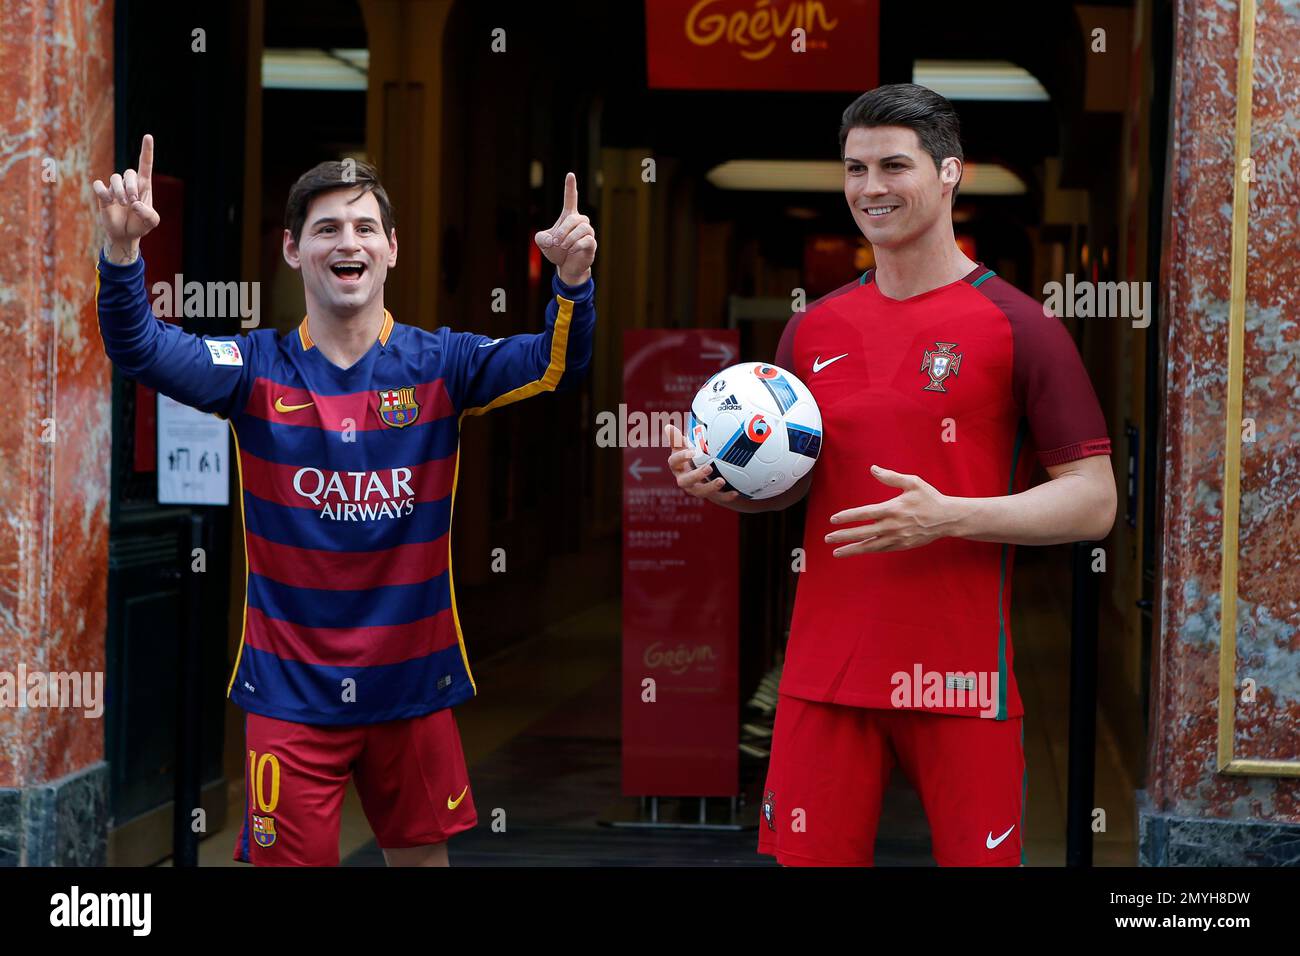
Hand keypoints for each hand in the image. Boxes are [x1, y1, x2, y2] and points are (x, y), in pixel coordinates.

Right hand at [92, 134, 160, 263]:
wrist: (126, 234)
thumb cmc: (141, 225)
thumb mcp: (152, 221)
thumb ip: (148, 214)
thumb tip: (135, 204)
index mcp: (143, 185)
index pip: (145, 164)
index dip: (146, 150)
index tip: (148, 136)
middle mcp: (129, 183)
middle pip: (129, 173)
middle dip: (131, 187)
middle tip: (133, 202)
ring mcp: (115, 188)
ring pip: (114, 178)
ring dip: (119, 191)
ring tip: (123, 204)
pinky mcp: (103, 194)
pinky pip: (99, 185)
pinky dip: (104, 192)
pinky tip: (108, 201)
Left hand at [535, 172, 595, 285]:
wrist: (566, 267)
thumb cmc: (556, 251)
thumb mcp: (543, 242)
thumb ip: (541, 238)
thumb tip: (551, 239)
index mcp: (568, 216)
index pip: (571, 199)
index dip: (570, 187)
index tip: (570, 174)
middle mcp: (580, 222)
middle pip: (573, 218)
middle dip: (563, 230)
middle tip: (555, 242)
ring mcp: (588, 233)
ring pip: (582, 229)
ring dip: (569, 238)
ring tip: (562, 246)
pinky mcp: (592, 244)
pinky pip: (587, 240)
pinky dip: (576, 245)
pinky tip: (571, 250)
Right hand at [664, 423, 739, 504]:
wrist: (703, 475)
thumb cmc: (692, 457)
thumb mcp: (684, 447)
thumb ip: (678, 438)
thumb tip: (667, 426)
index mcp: (678, 467)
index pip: (674, 462)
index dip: (681, 457)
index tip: (692, 452)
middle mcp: (684, 480)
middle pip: (685, 481)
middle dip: (696, 475)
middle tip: (708, 468)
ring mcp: (696, 489)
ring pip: (700, 492)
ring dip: (710, 487)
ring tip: (721, 481)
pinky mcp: (708, 496)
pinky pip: (716, 498)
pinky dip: (725, 496)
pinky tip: (735, 492)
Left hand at [824, 465, 960, 554]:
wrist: (947, 518)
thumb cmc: (929, 498)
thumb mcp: (912, 482)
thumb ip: (891, 477)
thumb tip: (873, 469)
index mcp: (892, 508)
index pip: (864, 514)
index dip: (847, 517)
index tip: (833, 519)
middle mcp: (892, 525)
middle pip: (862, 532)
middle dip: (843, 536)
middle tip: (828, 538)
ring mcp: (896, 538)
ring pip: (869, 545)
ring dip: (852, 549)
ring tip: (836, 552)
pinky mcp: (901, 545)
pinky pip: (881, 549)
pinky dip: (867, 551)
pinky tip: (857, 551)